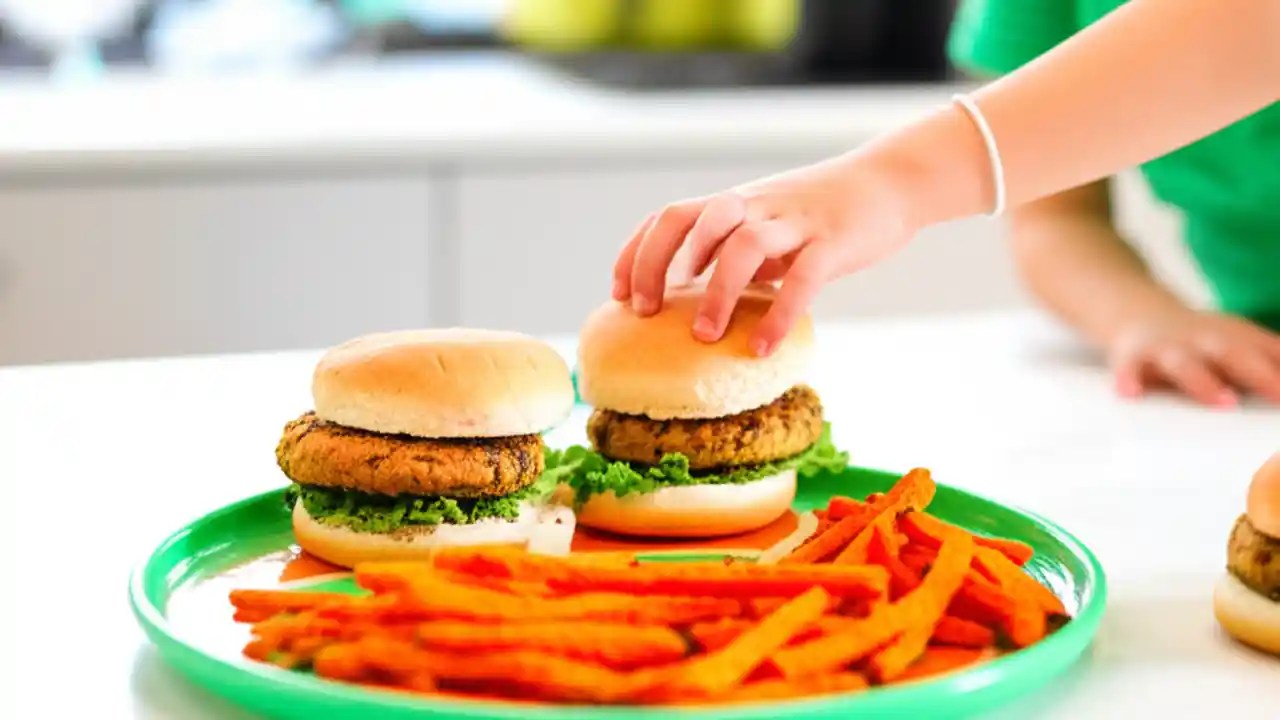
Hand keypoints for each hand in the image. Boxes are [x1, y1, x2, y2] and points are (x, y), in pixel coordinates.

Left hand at [611, 155, 916, 356]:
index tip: (619, 296)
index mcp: (737, 205)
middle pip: (691, 220)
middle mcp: (757, 206)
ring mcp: (795, 221)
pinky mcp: (834, 241)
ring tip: (706, 337)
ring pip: (743, 246)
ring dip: (716, 292)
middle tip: (647, 312)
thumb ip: (737, 253)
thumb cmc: (823, 214)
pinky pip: (803, 278)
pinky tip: (763, 348)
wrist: (891, 182)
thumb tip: (699, 300)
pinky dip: (779, 315)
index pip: (671, 216)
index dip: (637, 253)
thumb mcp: (770, 226)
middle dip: (658, 264)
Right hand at [1109, 310, 1279, 406]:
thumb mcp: (1247, 347)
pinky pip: (1128, 369)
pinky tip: (1131, 393)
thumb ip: (1275, 365)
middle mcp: (1208, 342)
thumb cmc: (1204, 343)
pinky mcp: (1133, 357)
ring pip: (1185, 363)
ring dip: (1205, 382)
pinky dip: (1129, 379)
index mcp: (1241, 341)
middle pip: (1237, 357)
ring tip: (1222, 401)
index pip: (1275, 359)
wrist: (1140, 312)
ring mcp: (1171, 349)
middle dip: (1262, 377)